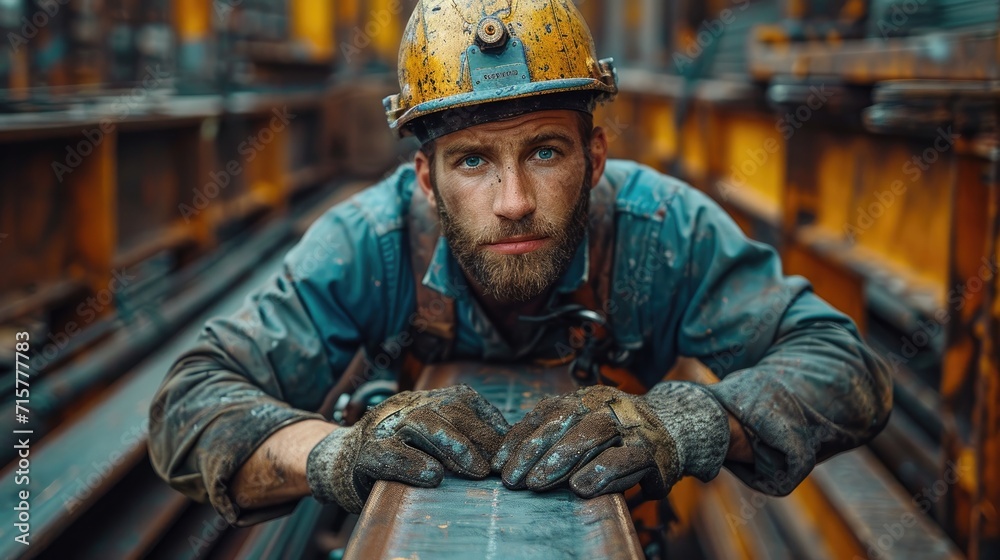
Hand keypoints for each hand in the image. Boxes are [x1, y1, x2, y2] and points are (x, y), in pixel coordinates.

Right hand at [306, 384, 509, 512]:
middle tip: (497, 466)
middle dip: (478, 437)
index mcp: (425, 400)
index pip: (465, 400)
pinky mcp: (365, 452)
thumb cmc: (397, 452)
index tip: (511, 448)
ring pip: (422, 423)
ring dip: (454, 446)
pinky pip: (390, 453)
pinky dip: (412, 463)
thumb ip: (461, 434)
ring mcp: (385, 426)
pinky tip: (432, 476)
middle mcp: (406, 405)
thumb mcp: (430, 437)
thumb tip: (507, 444)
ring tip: (477, 471)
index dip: (490, 422)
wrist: (338, 459)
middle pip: (448, 409)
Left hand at [492, 382, 729, 499]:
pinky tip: (581, 488)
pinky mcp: (653, 448)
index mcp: (584, 397)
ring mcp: (630, 422)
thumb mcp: (585, 428)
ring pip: (591, 434)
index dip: (519, 438)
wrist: (676, 431)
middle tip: (513, 479)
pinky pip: (624, 458)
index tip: (497, 464)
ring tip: (538, 483)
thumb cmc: (618, 436)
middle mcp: (605, 402)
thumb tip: (507, 461)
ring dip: (561, 459)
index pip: (544, 413)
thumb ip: (555, 437)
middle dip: (534, 451)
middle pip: (563, 421)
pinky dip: (602, 472)